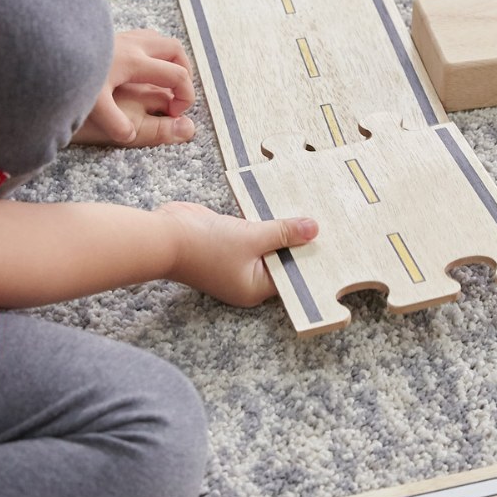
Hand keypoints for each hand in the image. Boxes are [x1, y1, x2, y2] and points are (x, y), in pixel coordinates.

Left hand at [73, 29, 196, 146]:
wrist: (48, 43)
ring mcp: (123, 36)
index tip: (174, 113)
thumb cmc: (69, 73)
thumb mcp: (93, 104)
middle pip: (176, 51)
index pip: (178, 76)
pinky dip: (151, 52)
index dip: (185, 96)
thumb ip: (114, 123)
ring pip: (160, 41)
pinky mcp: (112, 35)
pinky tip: (138, 70)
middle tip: (176, 95)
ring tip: (163, 82)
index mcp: (136, 62)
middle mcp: (134, 45)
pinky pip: (143, 38)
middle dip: (184, 74)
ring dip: (169, 61)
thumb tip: (129, 136)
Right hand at [156, 202, 317, 306]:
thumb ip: (283, 233)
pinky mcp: (229, 242)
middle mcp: (247, 279)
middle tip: (327, 224)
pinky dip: (265, 223)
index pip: (292, 277)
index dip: (310, 260)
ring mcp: (237, 261)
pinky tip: (282, 207)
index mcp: (255, 288)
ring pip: (268, 245)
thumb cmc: (205, 246)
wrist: (164, 234)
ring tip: (310, 211)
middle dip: (298, 242)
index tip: (332, 243)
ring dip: (282, 230)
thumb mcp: (252, 238)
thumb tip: (314, 230)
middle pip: (282, 260)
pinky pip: (254, 233)